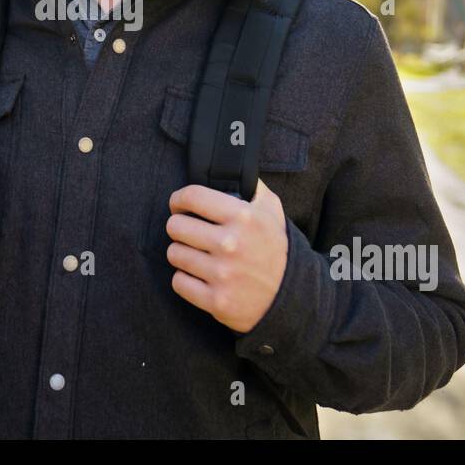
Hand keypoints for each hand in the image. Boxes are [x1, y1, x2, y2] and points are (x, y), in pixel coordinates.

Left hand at [165, 178, 287, 333]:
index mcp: (243, 217)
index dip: (179, 199)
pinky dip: (185, 279)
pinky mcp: (216, 300)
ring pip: (174, 254)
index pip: (191, 196)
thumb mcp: (271, 210)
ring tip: (197, 255)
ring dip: (182, 254)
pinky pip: (178, 282)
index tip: (180, 205)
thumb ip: (251, 185)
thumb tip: (230, 163)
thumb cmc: (275, 248)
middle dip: (180, 228)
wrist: (291, 297)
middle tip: (190, 233)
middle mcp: (230, 244)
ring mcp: (222, 274)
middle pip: (175, 226)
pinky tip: (199, 277)